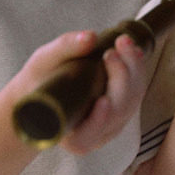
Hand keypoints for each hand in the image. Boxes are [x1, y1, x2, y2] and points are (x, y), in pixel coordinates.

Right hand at [13, 30, 146, 154]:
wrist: (40, 88)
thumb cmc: (37, 80)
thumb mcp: (43, 62)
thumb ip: (64, 49)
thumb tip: (89, 37)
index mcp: (68, 136)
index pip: (85, 137)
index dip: (97, 122)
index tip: (102, 101)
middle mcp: (93, 135)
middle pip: (116, 113)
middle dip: (120, 80)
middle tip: (110, 53)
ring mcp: (111, 124)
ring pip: (131, 101)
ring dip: (133, 70)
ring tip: (123, 42)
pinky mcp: (121, 111)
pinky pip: (135, 93)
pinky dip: (136, 70)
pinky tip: (132, 50)